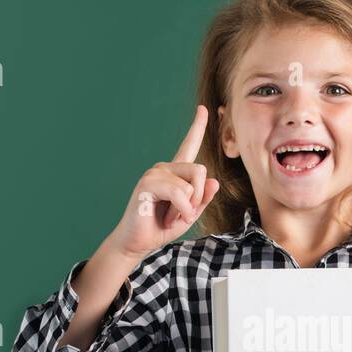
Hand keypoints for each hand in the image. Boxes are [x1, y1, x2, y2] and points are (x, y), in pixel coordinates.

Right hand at [109, 104, 221, 259]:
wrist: (137, 243)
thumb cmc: (160, 228)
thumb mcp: (190, 214)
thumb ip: (203, 199)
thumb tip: (214, 181)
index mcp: (176, 173)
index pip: (189, 145)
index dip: (197, 127)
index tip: (203, 109)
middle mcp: (165, 168)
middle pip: (201, 170)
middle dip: (199, 197)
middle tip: (184, 214)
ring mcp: (154, 173)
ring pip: (192, 183)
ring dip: (188, 207)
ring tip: (170, 217)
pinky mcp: (148, 183)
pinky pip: (180, 193)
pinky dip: (180, 210)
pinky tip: (167, 219)